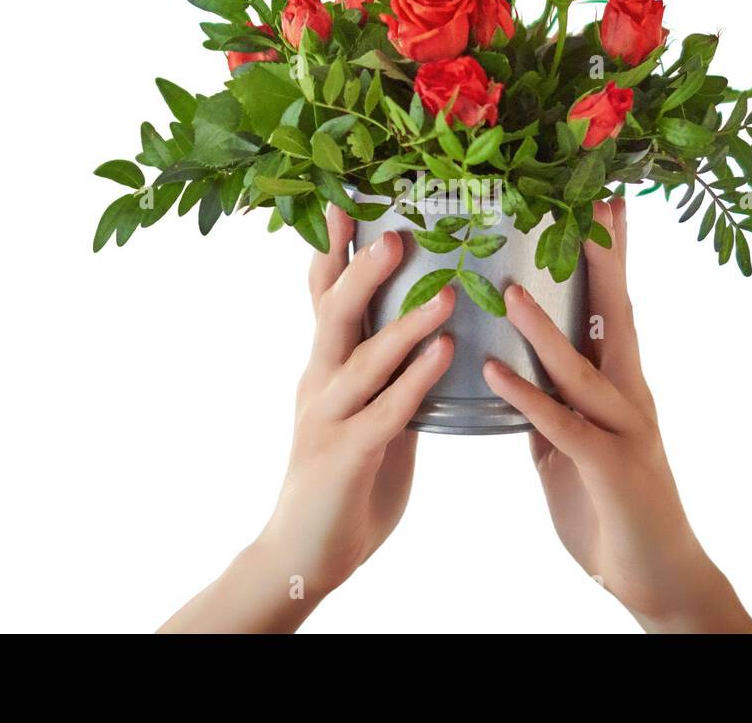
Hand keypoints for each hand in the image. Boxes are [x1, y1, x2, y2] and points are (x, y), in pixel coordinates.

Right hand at [161, 205, 454, 632]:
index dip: (334, 249)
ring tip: (446, 292)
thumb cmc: (344, 476)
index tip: (348, 199)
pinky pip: (385, 411)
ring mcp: (326, 417)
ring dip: (405, 322)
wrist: (305, 552)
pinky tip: (444, 354)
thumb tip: (425, 330)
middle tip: (395, 232)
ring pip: (363, 357)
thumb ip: (385, 370)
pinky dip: (415, 379)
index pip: (325, 296)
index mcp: (324, 366)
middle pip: (334, 312)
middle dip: (362, 269)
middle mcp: (318, 381)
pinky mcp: (345, 455)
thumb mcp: (362, 409)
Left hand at [482, 197, 751, 632]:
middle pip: (615, 316)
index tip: (598, 202)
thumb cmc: (613, 506)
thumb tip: (519, 375)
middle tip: (589, 203)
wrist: (655, 576)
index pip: (612, 307)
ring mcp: (624, 432)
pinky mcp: (609, 470)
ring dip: (545, 327)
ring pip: (582, 368)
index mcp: (621, 384)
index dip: (605, 255)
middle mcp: (630, 396)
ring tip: (509, 288)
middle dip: (601, 260)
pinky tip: (498, 372)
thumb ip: (555, 404)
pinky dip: (529, 397)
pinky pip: (563, 427)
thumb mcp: (576, 444)